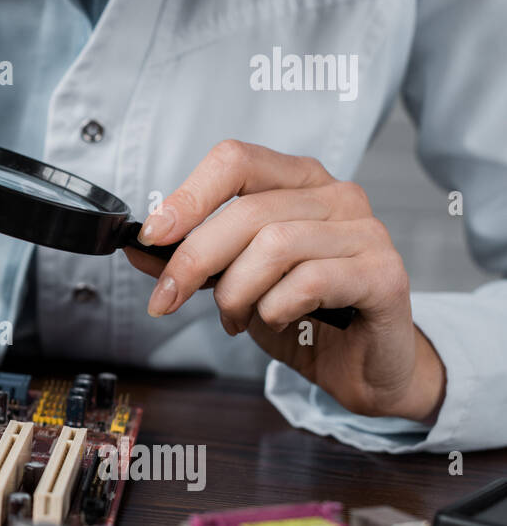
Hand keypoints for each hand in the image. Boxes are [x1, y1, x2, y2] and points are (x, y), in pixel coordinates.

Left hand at [124, 140, 444, 422]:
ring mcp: (366, 232)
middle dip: (194, 260)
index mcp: (298, 181)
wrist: (364, 365)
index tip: (152, 235)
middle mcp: (337, 195)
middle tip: (169, 298)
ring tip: (236, 316)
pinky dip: (274, 308)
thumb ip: (194, 259)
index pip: (236, 160)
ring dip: (236, 292)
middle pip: (247, 211)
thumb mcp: (235, 280)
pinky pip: (309, 281)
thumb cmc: (303, 314)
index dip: (187, 196)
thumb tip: (140, 248)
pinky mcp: (384, 274)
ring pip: (274, 245)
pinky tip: (275, 322)